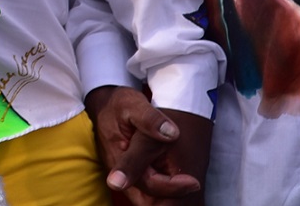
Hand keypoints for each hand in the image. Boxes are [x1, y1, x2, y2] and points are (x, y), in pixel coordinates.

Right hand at [86, 85, 208, 203]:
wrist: (105, 103)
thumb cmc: (119, 103)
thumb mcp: (133, 104)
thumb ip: (150, 119)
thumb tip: (171, 134)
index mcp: (120, 157)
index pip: (149, 184)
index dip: (174, 187)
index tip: (194, 182)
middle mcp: (120, 171)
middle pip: (147, 199)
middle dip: (169, 200)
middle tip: (192, 188)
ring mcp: (124, 174)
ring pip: (146, 198)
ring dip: (166, 197)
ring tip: (188, 187)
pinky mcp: (130, 172)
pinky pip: (147, 190)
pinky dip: (162, 189)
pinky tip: (178, 182)